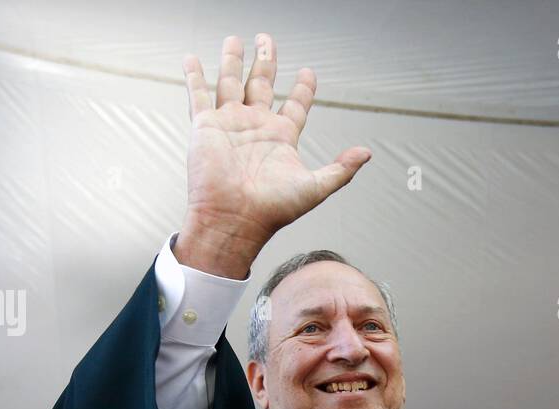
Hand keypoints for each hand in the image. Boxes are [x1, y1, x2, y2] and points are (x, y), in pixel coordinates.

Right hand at [175, 34, 371, 278]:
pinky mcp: (205, 126)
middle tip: (267, 39)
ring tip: (235, 40)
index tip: (308, 72)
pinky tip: (192, 59)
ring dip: (232, 61)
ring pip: (230, 82)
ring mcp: (230, 124)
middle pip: (262, 84)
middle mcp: (255, 127)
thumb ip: (341, 169)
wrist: (234, 219)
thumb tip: (367, 153)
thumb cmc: (272, 210)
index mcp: (281, 137)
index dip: (303, 88)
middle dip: (265, 61)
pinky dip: (194, 76)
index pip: (294, 105)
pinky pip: (198, 94)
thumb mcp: (314, 188)